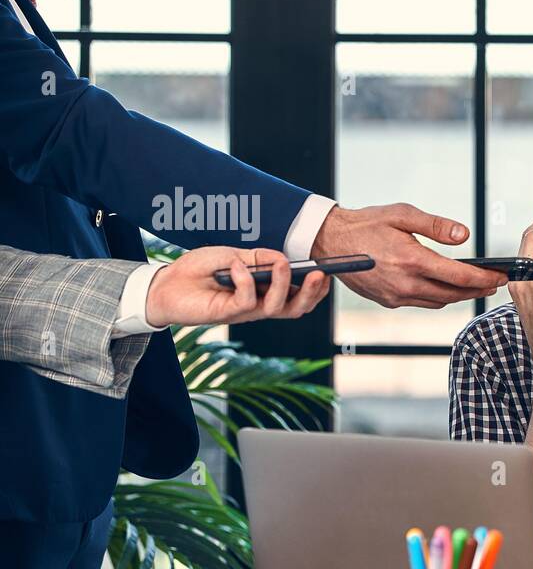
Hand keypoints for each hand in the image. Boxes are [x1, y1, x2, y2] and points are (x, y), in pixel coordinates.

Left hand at [144, 247, 328, 326]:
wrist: (168, 283)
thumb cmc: (200, 270)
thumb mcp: (234, 254)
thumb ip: (258, 257)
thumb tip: (283, 258)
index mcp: (265, 291)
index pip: (298, 296)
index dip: (317, 289)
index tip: (328, 273)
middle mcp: (260, 304)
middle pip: (296, 308)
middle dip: (311, 293)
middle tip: (319, 275)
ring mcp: (245, 311)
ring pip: (277, 308)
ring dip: (283, 284)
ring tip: (280, 264)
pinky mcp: (228, 314)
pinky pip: (247, 300)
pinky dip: (245, 279)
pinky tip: (235, 265)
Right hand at [311, 204, 506, 307]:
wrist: (331, 241)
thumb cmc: (367, 223)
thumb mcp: (403, 214)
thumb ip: (436, 226)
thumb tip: (464, 235)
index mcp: (412, 261)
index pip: (459, 276)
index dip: (484, 278)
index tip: (501, 276)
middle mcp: (406, 284)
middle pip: (454, 294)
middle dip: (477, 289)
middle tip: (495, 283)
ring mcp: (396, 296)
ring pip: (438, 301)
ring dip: (458, 294)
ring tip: (475, 285)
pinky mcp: (388, 301)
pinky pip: (421, 302)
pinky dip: (438, 295)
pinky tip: (446, 286)